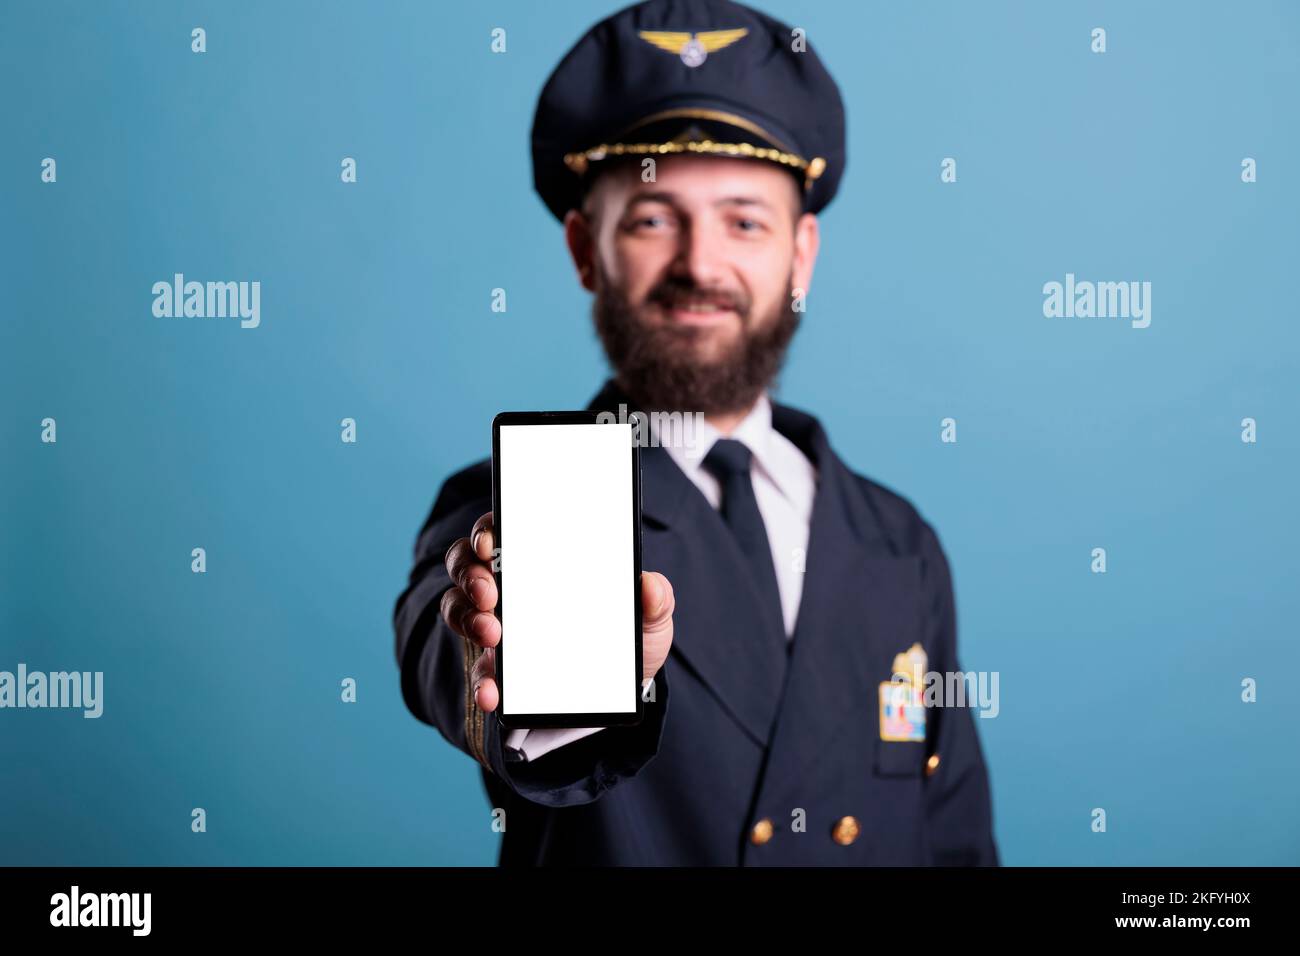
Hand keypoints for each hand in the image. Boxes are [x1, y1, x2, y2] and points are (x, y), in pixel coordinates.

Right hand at [440, 511, 675, 712]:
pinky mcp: (496, 669)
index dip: (486, 530)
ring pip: (457, 607)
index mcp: (541, 560)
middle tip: (490, 594)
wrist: (620, 696)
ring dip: (466, 618)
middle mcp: (509, 586)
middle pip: (466, 563)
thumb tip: (650, 585)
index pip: (501, 530)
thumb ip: (657, 601)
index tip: (491, 543)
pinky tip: (491, 692)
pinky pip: (475, 670)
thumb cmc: (626, 642)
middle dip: (470, 574)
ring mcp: (496, 625)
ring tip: (492, 635)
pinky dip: (479, 681)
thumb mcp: (649, 620)